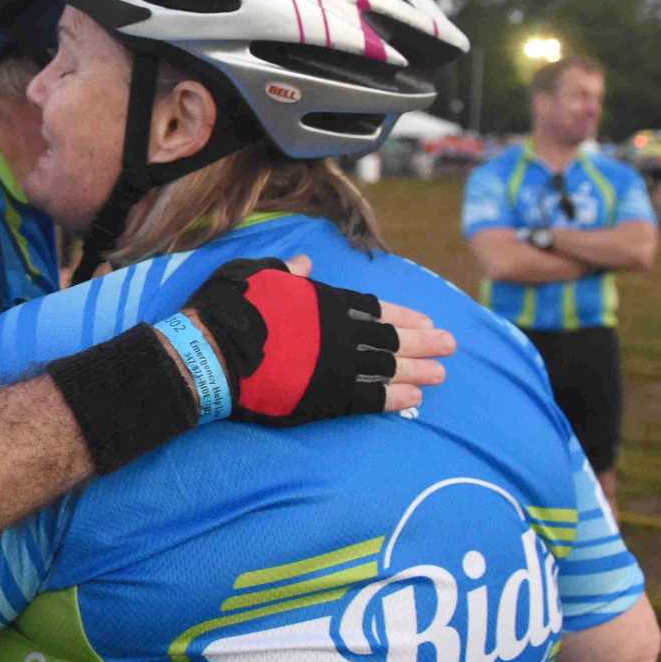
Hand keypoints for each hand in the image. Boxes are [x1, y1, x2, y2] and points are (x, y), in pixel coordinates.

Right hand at [181, 255, 454, 424]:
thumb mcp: (252, 273)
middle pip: (390, 338)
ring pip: (387, 368)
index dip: (402, 315)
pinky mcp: (325, 396)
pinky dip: (393, 398)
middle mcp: (337, 332)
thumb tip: (305, 262)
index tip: (426, 320)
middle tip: (450, 346)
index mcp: (322, 301)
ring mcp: (334, 365)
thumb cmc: (226, 308)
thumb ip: (282, 270)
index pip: (373, 307)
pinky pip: (368, 398)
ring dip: (417, 370)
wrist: (209, 353)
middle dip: (424, 342)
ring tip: (441, 375)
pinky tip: (414, 400)